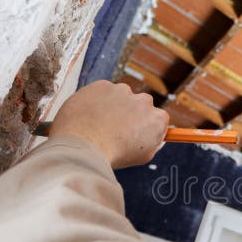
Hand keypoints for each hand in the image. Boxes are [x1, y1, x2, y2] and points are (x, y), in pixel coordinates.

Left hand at [50, 80, 169, 167]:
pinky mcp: (102, 85)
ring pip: (119, 96)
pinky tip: (89, 117)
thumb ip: (153, 142)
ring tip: (99, 125)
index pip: (157, 118)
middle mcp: (143, 100)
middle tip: (115, 129)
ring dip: (112, 106)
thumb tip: (154, 136)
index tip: (136, 132)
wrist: (84, 146)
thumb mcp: (142, 156)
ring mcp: (122, 91)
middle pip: (139, 104)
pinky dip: (96, 101)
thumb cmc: (113, 155)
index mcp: (157, 118)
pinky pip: (101, 92)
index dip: (145, 126)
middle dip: (130, 113)